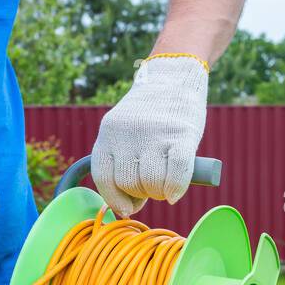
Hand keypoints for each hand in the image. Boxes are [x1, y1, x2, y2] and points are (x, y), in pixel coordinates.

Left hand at [90, 54, 208, 216]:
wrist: (174, 76)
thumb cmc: (149, 114)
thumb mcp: (124, 131)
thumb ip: (121, 162)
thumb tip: (126, 208)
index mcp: (109, 132)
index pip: (103, 177)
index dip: (114, 199)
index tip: (127, 207)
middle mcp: (128, 133)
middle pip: (129, 183)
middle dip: (141, 194)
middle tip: (152, 188)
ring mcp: (155, 133)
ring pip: (151, 183)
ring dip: (159, 193)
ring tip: (164, 185)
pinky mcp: (182, 135)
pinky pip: (176, 175)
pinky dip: (176, 189)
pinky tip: (175, 194)